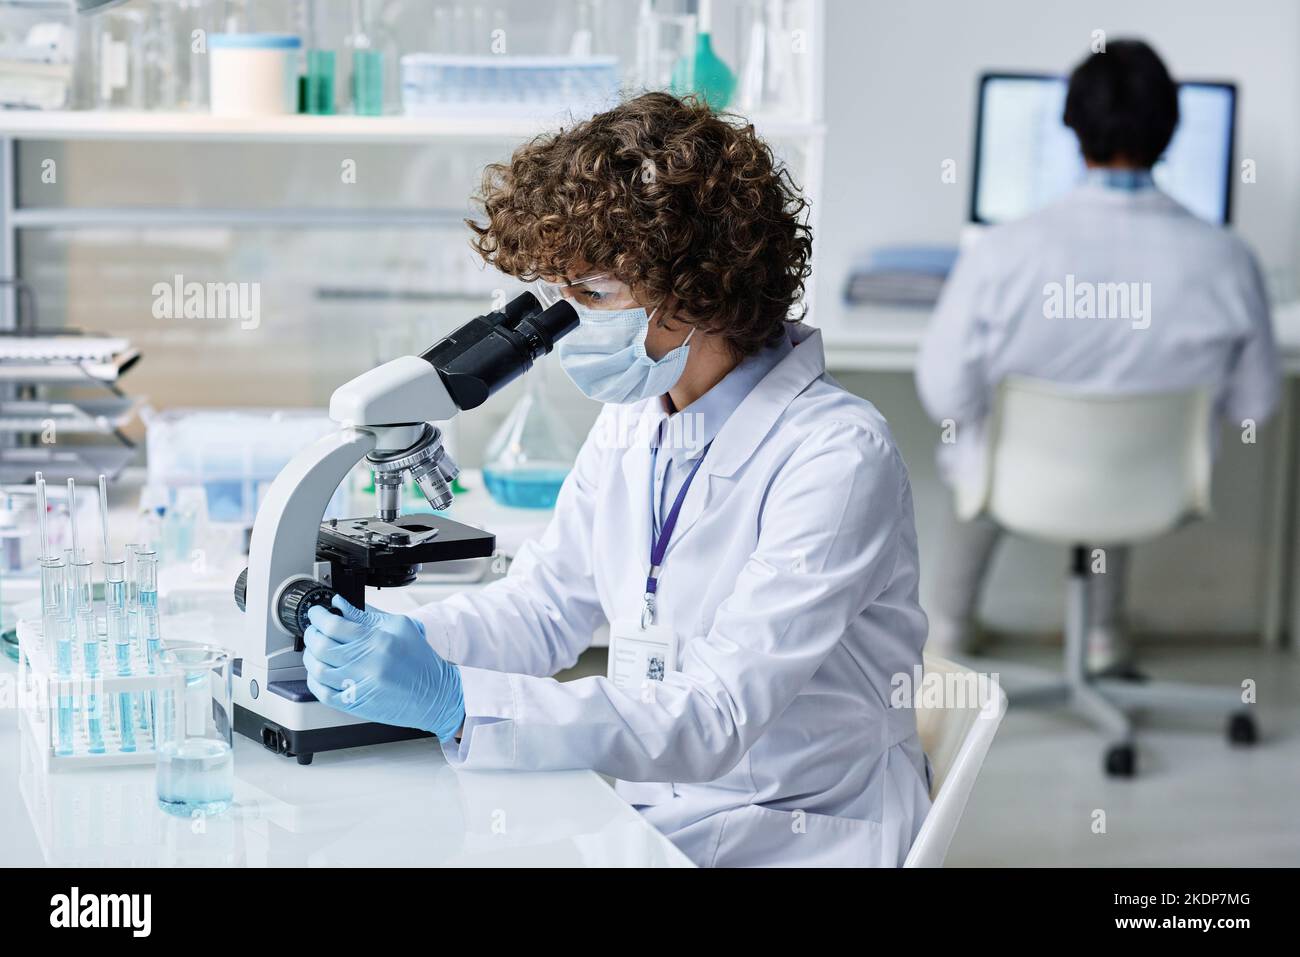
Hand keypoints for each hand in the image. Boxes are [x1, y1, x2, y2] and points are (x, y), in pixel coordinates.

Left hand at [303, 595, 464, 739]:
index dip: (318, 616)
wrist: (436, 694)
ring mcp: (360, 685)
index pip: (335, 624)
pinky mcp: (356, 704)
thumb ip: (367, 615)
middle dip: (311, 633)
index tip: (316, 612)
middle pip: (321, 645)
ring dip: (310, 656)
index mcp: (379, 640)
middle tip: (313, 629)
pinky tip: (318, 672)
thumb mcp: (400, 627)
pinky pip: (322, 693)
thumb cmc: (420, 662)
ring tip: (314, 649)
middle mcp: (368, 663)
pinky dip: (314, 680)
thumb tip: (340, 605)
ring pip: (317, 668)